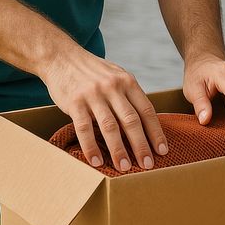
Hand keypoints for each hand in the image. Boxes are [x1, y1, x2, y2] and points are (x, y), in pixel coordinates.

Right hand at [41, 48, 166, 171]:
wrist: (61, 57)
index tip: (162, 150)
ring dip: (118, 150)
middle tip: (147, 165)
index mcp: (127, 82)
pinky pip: (84, 128)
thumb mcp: (117, 75)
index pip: (146, 110)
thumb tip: (146, 121)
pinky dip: (91, 146)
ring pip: (109, 127)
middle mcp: (113, 88)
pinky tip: (97, 161)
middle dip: (141, 145)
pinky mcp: (74, 102)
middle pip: (131, 121)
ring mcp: (93, 95)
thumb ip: (130, 95)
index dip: (156, 132)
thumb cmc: (93, 71)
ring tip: (125, 167)